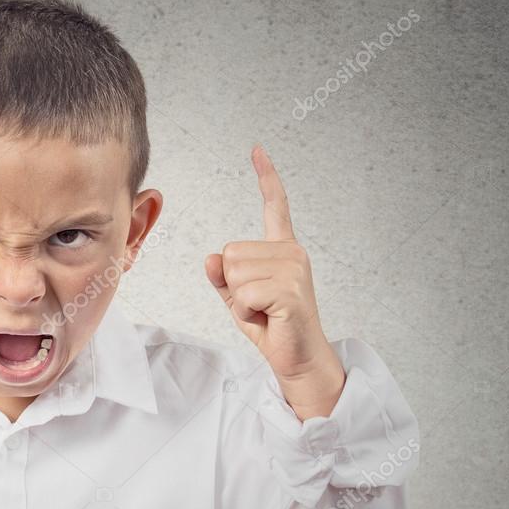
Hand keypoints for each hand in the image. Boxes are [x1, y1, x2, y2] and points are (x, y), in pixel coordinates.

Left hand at [204, 145, 343, 417]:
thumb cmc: (271, 326)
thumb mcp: (238, 298)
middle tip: (258, 305)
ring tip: (264, 312)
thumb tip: (211, 257)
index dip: (266, 177)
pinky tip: (268, 318)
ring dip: (240, 300)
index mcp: (282, 249)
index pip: (275, 205)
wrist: (297, 359)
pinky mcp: (290, 290)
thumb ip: (222, 277)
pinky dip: (246, 311)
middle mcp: (291, 252)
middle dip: (233, 284)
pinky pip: (244, 293)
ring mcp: (294, 269)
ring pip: (233, 273)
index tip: (256, 149)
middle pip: (229, 253)